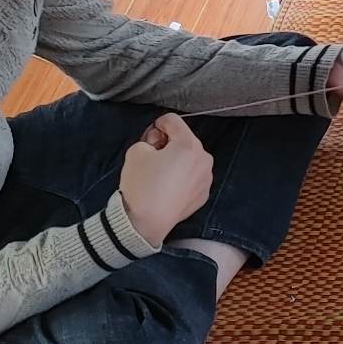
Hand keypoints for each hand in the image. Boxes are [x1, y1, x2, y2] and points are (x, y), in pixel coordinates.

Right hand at [120, 114, 212, 246]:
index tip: (149, 139)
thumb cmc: (142, 186)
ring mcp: (206, 178)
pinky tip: (167, 188)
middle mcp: (204, 160)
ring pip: (190, 159)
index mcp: (189, 145)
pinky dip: (181, 177)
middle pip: (184, 140)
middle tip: (151, 158)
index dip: (157, 125)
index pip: (173, 120)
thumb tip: (158, 143)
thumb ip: (149, 139)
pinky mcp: (203, 193)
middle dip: (168, 144)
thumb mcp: (136, 151)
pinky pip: (192, 177)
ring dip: (176, 160)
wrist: (146, 222)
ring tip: (159, 175)